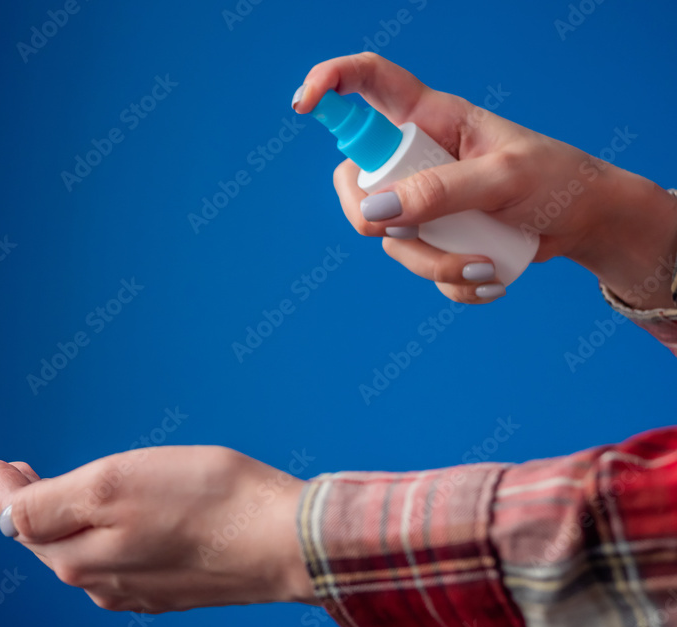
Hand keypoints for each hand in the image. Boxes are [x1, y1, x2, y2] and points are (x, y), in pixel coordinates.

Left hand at [0, 446, 316, 612]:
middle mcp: (102, 582)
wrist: (284, 541)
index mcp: (78, 556)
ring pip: (84, 554)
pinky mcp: (173, 587)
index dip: (5, 489)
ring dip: (66, 523)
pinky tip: (113, 527)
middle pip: (50, 542)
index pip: (22, 521)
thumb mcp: (111, 485)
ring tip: (59, 493)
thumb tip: (4, 512)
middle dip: (31, 506)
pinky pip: (119, 564)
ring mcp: (139, 589)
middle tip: (18, 473)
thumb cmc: (204, 501)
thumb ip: (48, 504)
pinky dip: (103, 538)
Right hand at [293, 53, 676, 306]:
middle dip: (374, 222)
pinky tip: (491, 279)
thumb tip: (374, 213)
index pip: (368, 81)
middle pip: (356, 183)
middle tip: (404, 237)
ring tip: (488, 267)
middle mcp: (416, 157)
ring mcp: (422, 199)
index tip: (303, 107)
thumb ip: (440, 191)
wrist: (585, 220)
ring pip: (390, 239)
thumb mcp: (503, 179)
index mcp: (430, 118)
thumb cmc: (554, 178)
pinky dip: (452, 283)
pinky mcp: (434, 236)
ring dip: (434, 265)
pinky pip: (418, 267)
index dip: (329, 83)